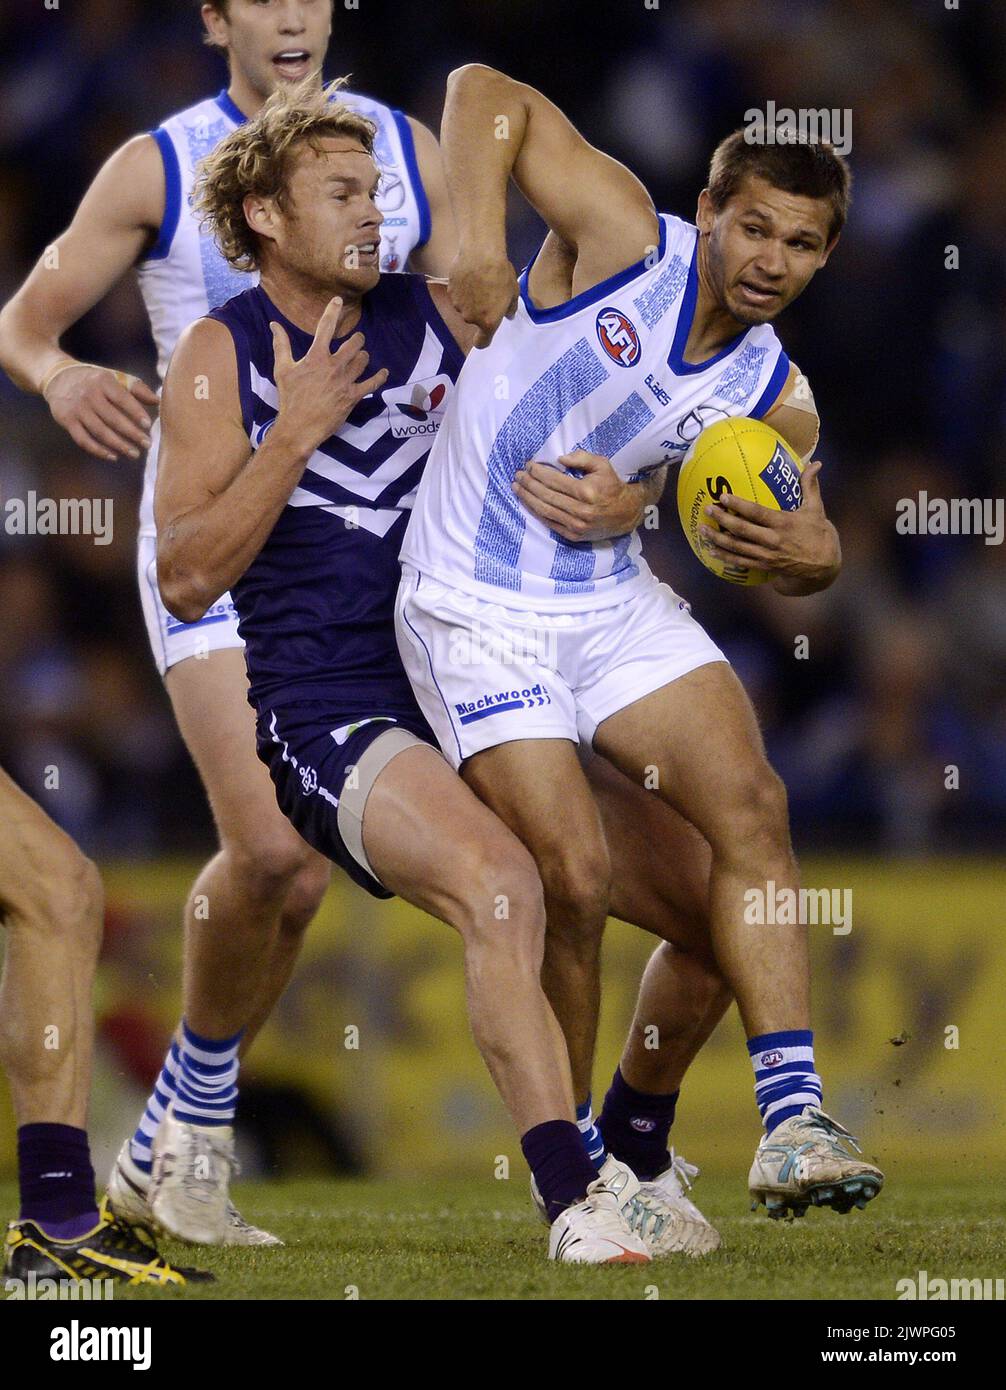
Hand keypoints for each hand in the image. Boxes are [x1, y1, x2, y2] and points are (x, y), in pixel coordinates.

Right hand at [45, 362, 158, 461]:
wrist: (58, 376)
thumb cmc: (95, 380)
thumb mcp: (114, 377)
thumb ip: (136, 387)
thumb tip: (157, 401)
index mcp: (103, 381)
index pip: (121, 398)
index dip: (135, 412)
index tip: (148, 425)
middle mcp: (89, 394)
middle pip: (112, 418)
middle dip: (131, 433)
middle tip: (147, 444)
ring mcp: (77, 409)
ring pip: (99, 431)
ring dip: (118, 445)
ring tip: (134, 454)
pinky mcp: (67, 420)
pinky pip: (83, 439)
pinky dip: (98, 450)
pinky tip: (113, 456)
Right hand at [270, 297, 388, 454]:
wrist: (299, 426)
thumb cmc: (290, 398)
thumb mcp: (282, 369)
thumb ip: (281, 345)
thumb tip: (274, 324)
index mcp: (316, 356)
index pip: (326, 327)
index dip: (333, 311)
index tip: (338, 301)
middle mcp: (334, 365)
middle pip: (354, 343)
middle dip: (357, 339)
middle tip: (357, 340)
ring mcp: (346, 381)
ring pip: (363, 360)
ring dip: (363, 356)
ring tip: (361, 358)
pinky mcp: (353, 396)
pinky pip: (372, 383)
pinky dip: (380, 377)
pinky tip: (383, 372)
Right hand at [448, 249, 518, 347]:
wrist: (481, 253)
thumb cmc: (501, 274)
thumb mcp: (513, 292)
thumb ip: (509, 308)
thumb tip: (508, 315)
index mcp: (488, 322)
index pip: (482, 342)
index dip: (483, 340)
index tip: (485, 334)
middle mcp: (470, 318)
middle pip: (474, 321)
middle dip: (479, 312)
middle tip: (487, 294)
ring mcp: (458, 305)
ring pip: (464, 308)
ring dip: (469, 300)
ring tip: (478, 282)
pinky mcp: (450, 292)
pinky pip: (457, 295)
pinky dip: (462, 290)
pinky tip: (468, 276)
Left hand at [512, 450, 645, 540]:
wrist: (626, 514)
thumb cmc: (611, 486)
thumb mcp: (602, 465)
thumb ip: (582, 457)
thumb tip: (559, 459)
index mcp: (586, 491)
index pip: (554, 480)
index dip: (538, 472)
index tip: (528, 466)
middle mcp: (579, 510)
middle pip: (546, 495)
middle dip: (529, 484)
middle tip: (518, 476)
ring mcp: (576, 525)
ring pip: (544, 510)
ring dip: (527, 498)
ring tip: (517, 488)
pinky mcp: (573, 535)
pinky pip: (550, 523)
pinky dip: (536, 513)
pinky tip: (527, 503)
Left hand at [699, 460, 840, 591]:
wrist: (823, 565)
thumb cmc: (818, 533)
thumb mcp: (816, 508)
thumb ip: (810, 485)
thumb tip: (815, 463)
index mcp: (784, 522)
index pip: (757, 512)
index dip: (739, 505)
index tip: (724, 496)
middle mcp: (772, 539)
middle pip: (742, 530)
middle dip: (723, 519)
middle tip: (708, 509)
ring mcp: (767, 555)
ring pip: (737, 547)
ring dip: (718, 539)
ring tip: (702, 530)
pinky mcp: (764, 566)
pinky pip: (741, 562)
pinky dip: (725, 557)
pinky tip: (711, 551)